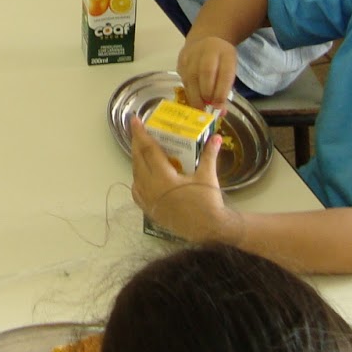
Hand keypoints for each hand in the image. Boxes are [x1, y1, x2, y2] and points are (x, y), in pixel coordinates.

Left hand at [129, 117, 236, 243]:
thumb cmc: (208, 202)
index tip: (135, 121)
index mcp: (164, 177)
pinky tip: (143, 174)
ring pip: (135, 174)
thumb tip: (216, 137)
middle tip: (137, 130)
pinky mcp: (149, 210)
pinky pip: (137, 190)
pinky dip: (138, 178)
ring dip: (136, 160)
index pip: (148, 150)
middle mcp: (151, 188)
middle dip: (136, 143)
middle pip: (138, 160)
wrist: (208, 230)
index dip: (141, 134)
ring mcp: (148, 200)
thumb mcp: (208, 176)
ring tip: (141, 149)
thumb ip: (209, 154)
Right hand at [176, 36, 238, 109]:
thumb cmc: (221, 60)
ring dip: (195, 96)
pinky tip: (192, 99)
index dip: (221, 91)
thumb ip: (226, 89)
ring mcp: (192, 53)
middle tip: (207, 108)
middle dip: (206, 93)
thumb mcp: (229, 69)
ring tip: (199, 108)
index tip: (219, 106)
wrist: (206, 41)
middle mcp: (208, 50)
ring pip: (191, 76)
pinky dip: (188, 91)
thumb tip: (221, 112)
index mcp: (225, 53)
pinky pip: (183, 78)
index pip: (225, 73)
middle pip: (206, 72)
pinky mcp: (181, 59)